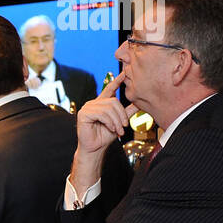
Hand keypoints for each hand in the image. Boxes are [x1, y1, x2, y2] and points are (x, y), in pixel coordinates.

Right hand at [71, 72, 134, 193]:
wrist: (95, 148)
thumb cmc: (104, 136)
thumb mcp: (120, 122)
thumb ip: (128, 112)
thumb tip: (139, 102)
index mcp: (101, 104)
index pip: (109, 89)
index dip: (117, 81)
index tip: (125, 73)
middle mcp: (94, 103)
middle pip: (113, 101)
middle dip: (121, 115)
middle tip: (123, 126)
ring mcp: (87, 107)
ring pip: (109, 107)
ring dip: (116, 121)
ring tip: (118, 130)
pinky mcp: (83, 113)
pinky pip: (102, 113)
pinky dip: (109, 122)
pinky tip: (110, 128)